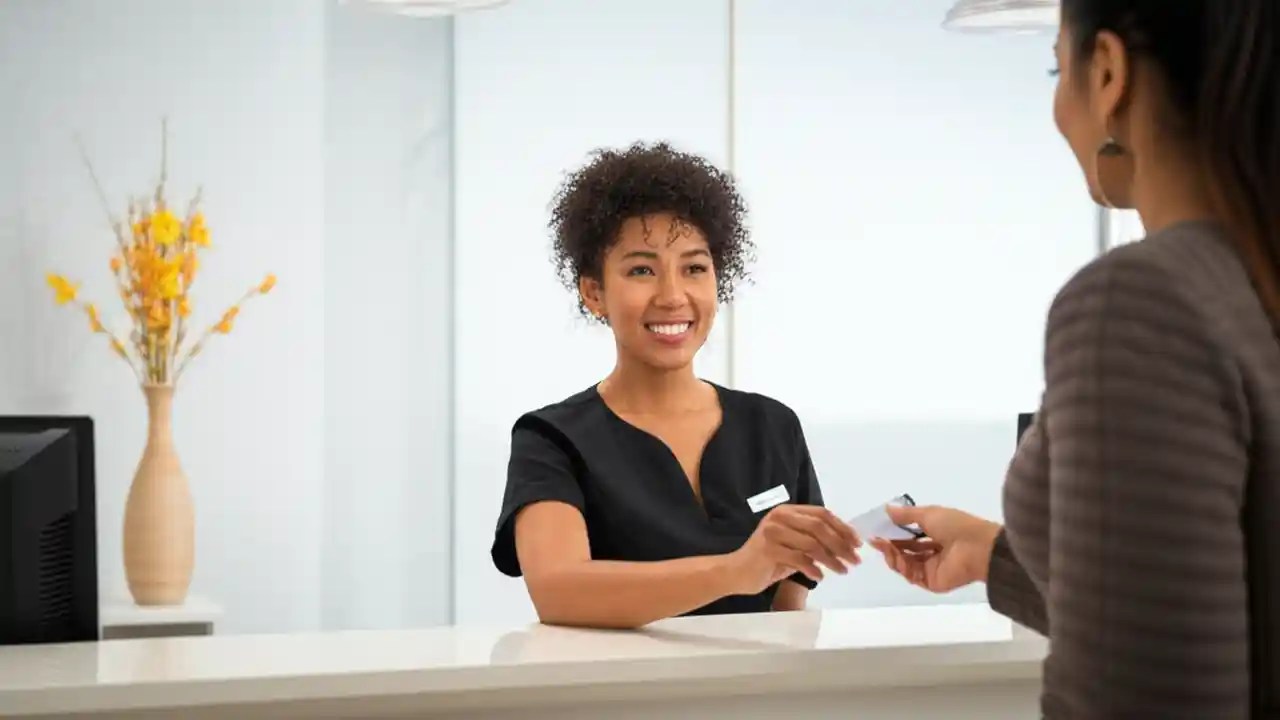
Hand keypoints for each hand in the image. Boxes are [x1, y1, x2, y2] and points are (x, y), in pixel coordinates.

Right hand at [727, 504, 861, 595]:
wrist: (736, 572)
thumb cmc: (768, 560)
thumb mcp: (793, 546)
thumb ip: (814, 541)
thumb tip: (846, 545)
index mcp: (788, 511)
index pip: (822, 514)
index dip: (842, 527)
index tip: (857, 543)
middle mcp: (780, 517)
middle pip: (819, 527)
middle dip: (841, 544)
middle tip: (855, 560)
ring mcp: (773, 532)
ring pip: (812, 544)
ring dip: (832, 559)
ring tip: (843, 571)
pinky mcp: (768, 549)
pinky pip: (799, 559)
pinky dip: (813, 569)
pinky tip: (820, 577)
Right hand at [867, 504, 1000, 593]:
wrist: (976, 548)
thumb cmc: (955, 526)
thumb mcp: (929, 514)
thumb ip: (907, 515)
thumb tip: (887, 510)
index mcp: (936, 534)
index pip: (910, 536)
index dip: (894, 533)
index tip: (877, 530)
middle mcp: (934, 552)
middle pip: (906, 551)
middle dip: (890, 545)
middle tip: (875, 539)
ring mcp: (933, 568)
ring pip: (906, 564)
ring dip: (892, 555)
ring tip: (883, 546)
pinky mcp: (932, 582)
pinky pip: (912, 575)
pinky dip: (901, 566)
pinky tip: (894, 556)